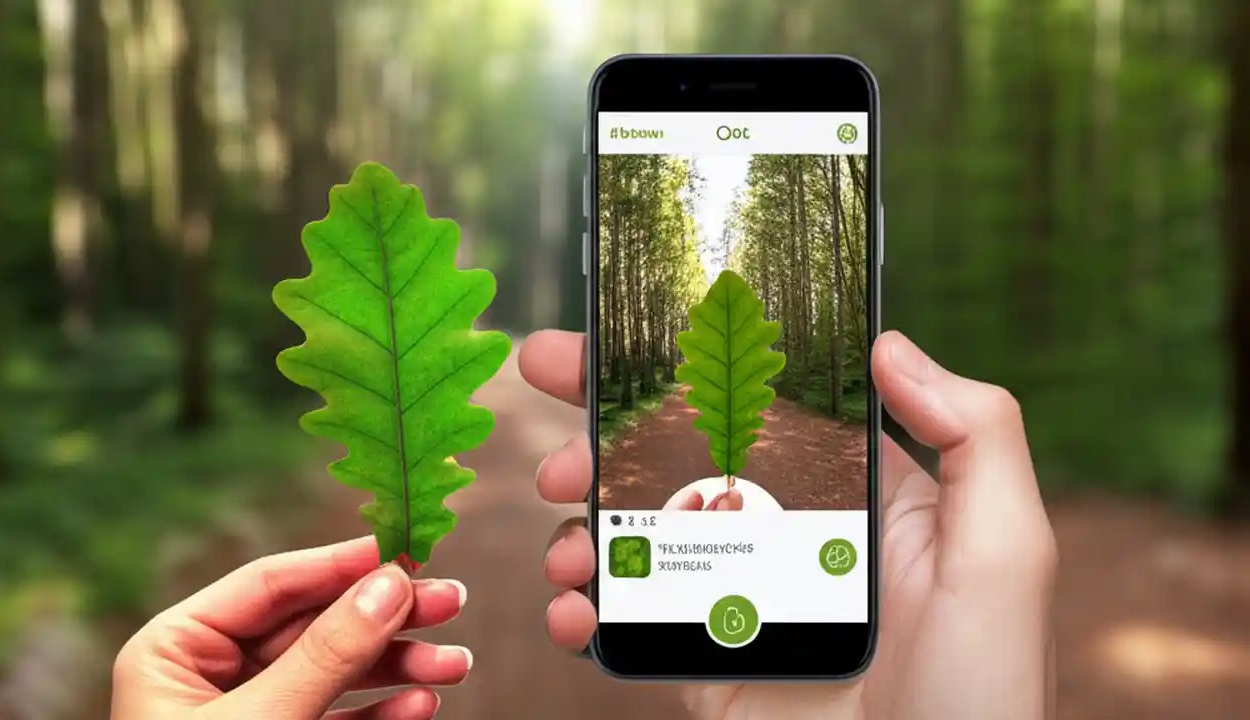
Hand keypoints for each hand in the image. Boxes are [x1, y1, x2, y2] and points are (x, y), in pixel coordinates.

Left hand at [111, 537, 472, 719]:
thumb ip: (326, 655)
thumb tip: (391, 583)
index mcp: (175, 650)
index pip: (271, 583)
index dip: (342, 564)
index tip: (407, 550)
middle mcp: (210, 675)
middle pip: (314, 624)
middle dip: (385, 617)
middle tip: (451, 601)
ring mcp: (246, 715)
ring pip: (335, 673)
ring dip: (398, 667)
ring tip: (455, 663)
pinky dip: (381, 715)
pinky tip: (421, 708)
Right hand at [520, 329, 1057, 719]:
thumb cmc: (984, 694)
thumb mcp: (1005, 553)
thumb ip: (974, 435)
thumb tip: (889, 342)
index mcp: (852, 493)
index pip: (757, 402)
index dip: (687, 361)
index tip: (619, 329)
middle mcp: (786, 535)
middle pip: (675, 454)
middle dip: (603, 415)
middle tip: (543, 377)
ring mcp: (736, 600)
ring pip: (634, 533)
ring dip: (580, 522)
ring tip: (566, 546)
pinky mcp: (701, 664)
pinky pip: (623, 623)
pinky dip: (580, 611)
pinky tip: (570, 613)